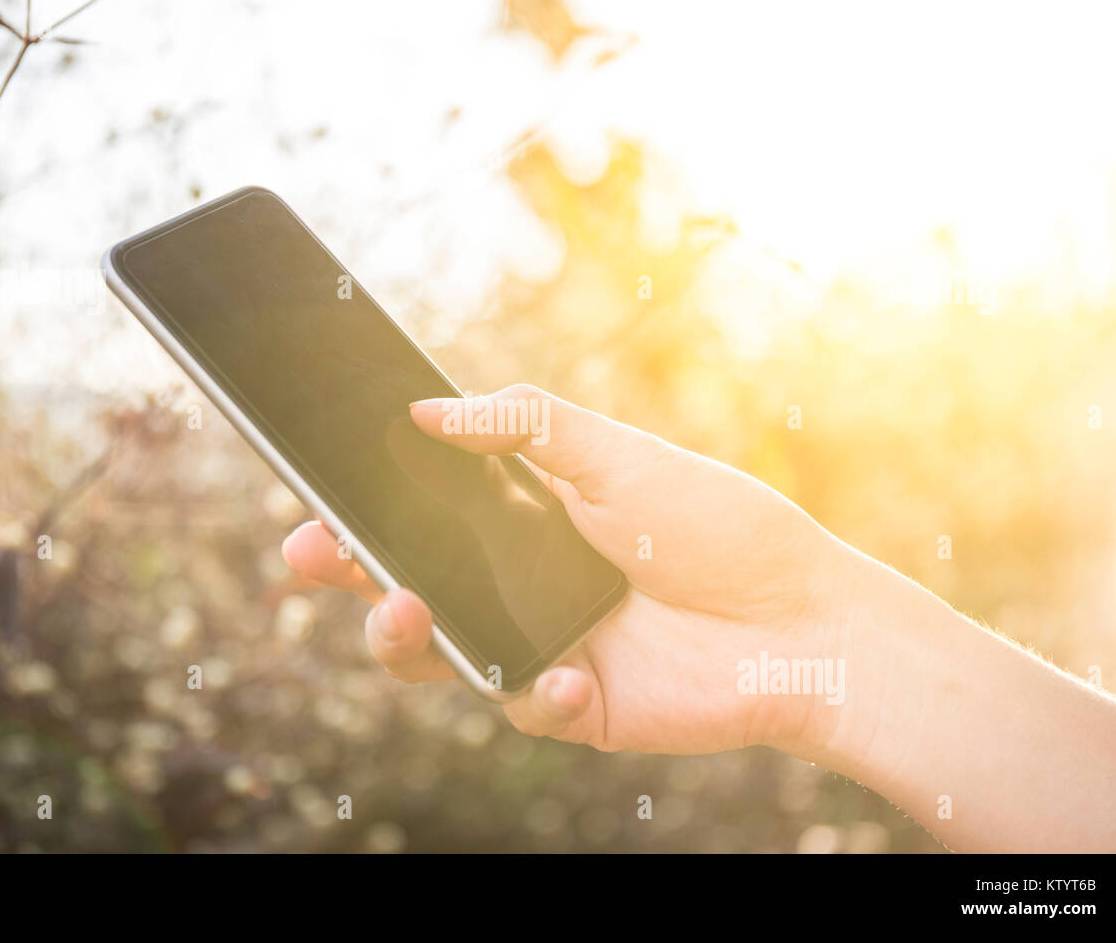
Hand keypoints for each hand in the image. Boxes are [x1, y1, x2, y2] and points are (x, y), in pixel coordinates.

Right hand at [282, 384, 861, 755]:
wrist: (804, 620)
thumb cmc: (719, 526)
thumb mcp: (620, 455)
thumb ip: (528, 425)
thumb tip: (429, 409)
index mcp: (524, 521)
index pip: (421, 515)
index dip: (361, 513)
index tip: (314, 503)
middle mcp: (519, 585)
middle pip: (407, 585)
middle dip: (348, 572)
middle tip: (311, 555)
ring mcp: (541, 645)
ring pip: (439, 655)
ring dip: (402, 637)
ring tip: (402, 612)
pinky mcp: (575, 704)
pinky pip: (525, 706)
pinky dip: (541, 693)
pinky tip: (577, 674)